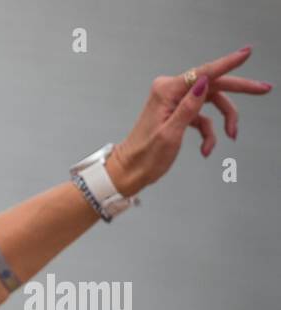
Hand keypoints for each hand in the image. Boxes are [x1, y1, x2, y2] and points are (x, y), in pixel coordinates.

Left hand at [107, 46, 270, 195]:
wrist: (129, 172)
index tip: (246, 53)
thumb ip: (188, 107)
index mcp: (166, 91)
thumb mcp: (170, 133)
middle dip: (239, 90)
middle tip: (264, 89)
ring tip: (230, 136)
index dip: (227, 63)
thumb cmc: (144, 156)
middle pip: (212, 84)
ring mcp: (174, 102)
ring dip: (223, 120)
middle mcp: (170, 92)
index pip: (203, 73)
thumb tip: (203, 83)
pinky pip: (203, 117)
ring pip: (212, 102)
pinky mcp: (178, 114)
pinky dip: (209, 133)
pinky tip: (206, 148)